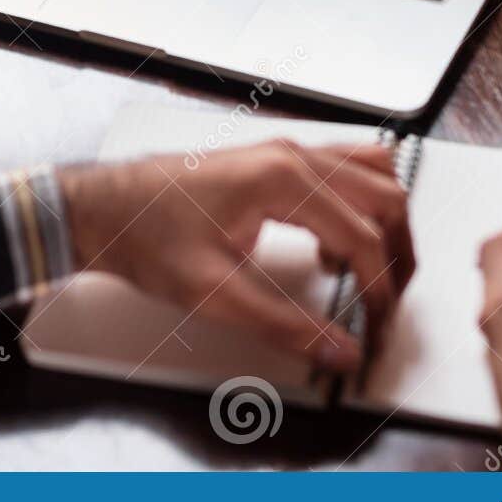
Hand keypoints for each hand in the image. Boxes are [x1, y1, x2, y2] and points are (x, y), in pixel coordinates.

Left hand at [59, 139, 413, 373]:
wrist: (103, 209)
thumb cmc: (147, 237)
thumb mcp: (214, 293)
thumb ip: (283, 324)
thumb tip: (337, 349)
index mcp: (283, 178)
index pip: (363, 236)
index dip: (379, 289)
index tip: (377, 326)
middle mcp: (290, 154)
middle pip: (383, 195)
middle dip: (397, 253)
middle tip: (389, 302)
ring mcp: (282, 151)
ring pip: (370, 174)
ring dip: (384, 223)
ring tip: (374, 274)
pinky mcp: (271, 160)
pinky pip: (341, 171)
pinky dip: (356, 208)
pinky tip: (332, 250)